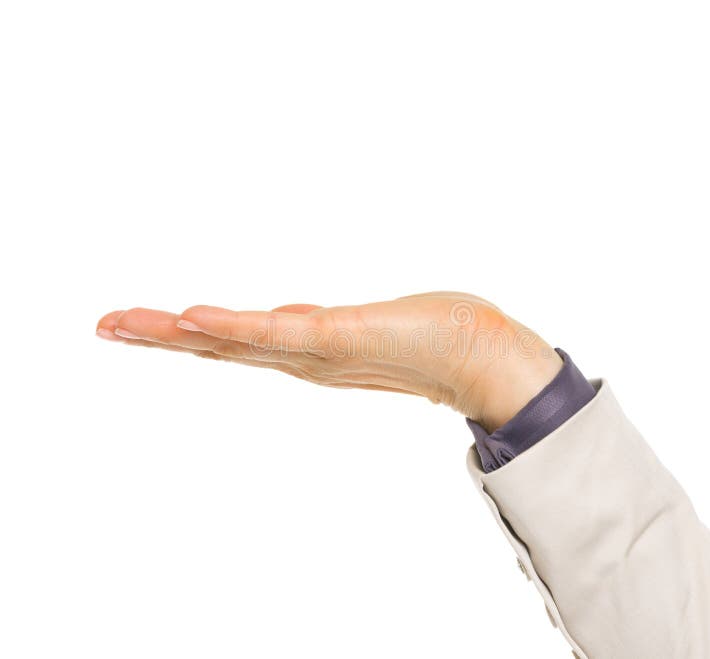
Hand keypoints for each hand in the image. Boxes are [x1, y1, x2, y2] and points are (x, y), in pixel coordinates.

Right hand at [96, 291, 561, 431]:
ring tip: (125, 323)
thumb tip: (288, 319)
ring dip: (177, 334)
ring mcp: (316, 352)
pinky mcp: (339, 338)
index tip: (136, 325)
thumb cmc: (426, 337)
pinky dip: (231, 329)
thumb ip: (315, 327)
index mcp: (302, 352)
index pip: (230, 344)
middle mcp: (301, 358)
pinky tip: (192, 319)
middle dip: (158, 337)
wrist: (480, 354)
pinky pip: (276, 334)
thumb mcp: (352, 327)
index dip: (182, 337)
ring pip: (235, 343)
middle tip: (103, 325)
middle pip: (218, 347)